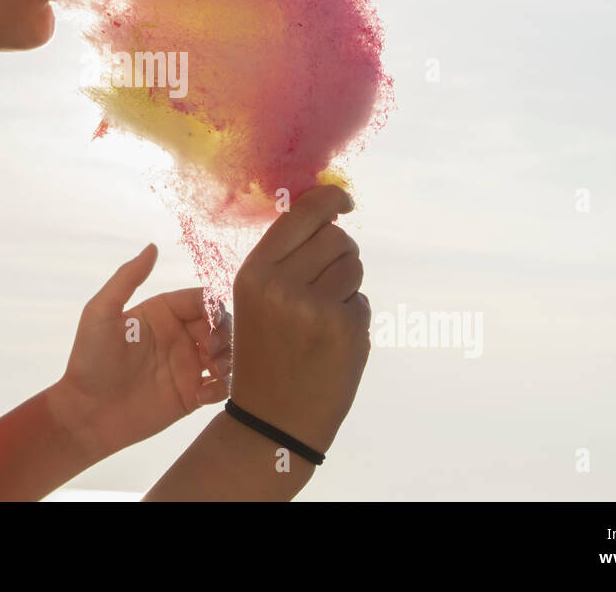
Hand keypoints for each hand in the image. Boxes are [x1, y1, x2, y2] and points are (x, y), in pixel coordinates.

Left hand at [49, 243, 232, 461]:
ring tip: (213, 372)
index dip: (212, 309)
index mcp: (162, 313)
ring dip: (229, 359)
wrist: (87, 414)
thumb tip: (153, 246)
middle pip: (221, 325)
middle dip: (225, 334)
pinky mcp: (191, 395)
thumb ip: (127, 278)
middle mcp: (179, 336)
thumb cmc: (90, 360)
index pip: (201, 300)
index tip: (208, 326)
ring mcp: (187, 367)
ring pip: (228, 354)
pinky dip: (222, 388)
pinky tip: (203, 395)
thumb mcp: (101, 312)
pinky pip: (221, 387)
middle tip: (210, 352)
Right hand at [229, 185, 369, 455]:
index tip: (345, 199)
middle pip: (335, 237)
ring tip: (323, 318)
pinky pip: (361, 301)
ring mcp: (314, 306)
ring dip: (347, 285)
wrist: (273, 418)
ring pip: (353, 266)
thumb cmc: (266, 352)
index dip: (330, 197)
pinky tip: (331, 343)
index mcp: (254, 272)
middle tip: (327, 283)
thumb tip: (329, 212)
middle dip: (340, 252)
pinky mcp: (343, 328)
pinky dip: (353, 318)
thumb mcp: (257, 299)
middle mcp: (280, 284)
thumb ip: (286, 258)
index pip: (301, 214)